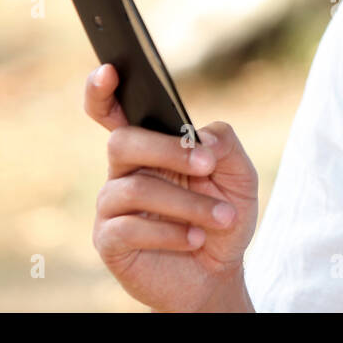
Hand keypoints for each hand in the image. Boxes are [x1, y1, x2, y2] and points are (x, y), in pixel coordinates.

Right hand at [85, 63, 257, 310]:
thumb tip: (200, 136)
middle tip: (207, 166)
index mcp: (150, 146)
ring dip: (187, 203)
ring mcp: (112, 206)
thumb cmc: (223, 217)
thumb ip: (225, 145)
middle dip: (167, 150)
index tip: (108, 69)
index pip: (114, 110)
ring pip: (136, 187)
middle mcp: (125, 170)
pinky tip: (197, 240)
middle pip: (123, 141)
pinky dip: (172, 232)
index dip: (102, 90)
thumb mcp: (240, 177)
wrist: (219, 273)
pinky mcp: (109, 240)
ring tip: (222, 218)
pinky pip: (130, 227)